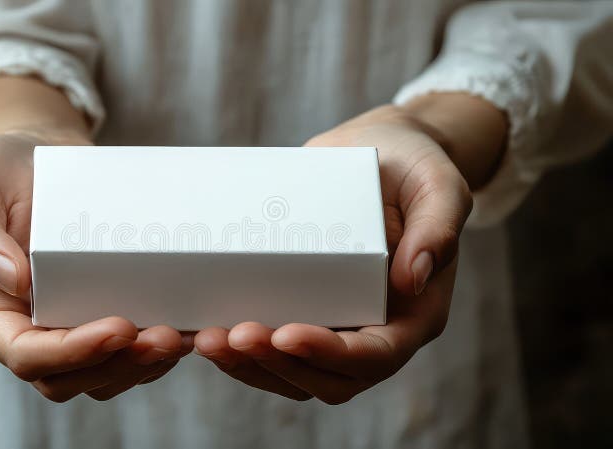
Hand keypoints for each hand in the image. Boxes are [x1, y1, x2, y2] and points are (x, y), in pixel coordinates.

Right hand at [0, 132, 191, 401]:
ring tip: (180, 337)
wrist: (32, 156)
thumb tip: (14, 282)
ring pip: (98, 375)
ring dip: (141, 365)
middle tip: (166, 336)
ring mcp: (58, 324)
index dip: (72, 353)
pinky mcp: (91, 313)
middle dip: (117, 365)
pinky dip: (153, 352)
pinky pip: (121, 353)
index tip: (120, 328)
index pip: (24, 354)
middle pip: (65, 378)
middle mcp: (20, 327)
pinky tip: (185, 330)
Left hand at [194, 100, 501, 402]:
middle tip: (230, 335)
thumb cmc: (414, 167)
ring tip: (207, 338)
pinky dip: (239, 351)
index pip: (374, 355)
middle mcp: (376, 330)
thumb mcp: (438, 184)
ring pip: (294, 373)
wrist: (379, 153)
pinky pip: (273, 350)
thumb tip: (411, 278)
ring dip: (249, 365)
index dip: (329, 354)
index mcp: (414, 314)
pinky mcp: (305, 310)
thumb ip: (437, 227)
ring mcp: (338, 325)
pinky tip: (203, 333)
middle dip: (277, 364)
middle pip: (328, 378)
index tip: (284, 332)